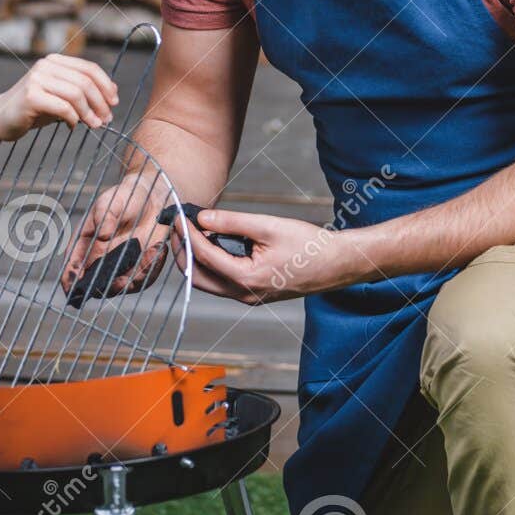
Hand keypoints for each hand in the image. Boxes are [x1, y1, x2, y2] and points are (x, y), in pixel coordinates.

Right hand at [0, 54, 117, 141]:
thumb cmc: (33, 109)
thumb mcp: (60, 97)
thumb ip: (81, 92)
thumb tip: (111, 94)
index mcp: (54, 62)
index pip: (88, 68)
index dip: (106, 85)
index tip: (114, 101)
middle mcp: (45, 66)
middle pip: (85, 82)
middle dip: (100, 102)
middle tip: (107, 119)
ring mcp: (37, 79)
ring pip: (76, 94)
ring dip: (89, 113)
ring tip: (95, 125)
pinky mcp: (31, 96)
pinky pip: (63, 108)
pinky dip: (73, 119)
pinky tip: (72, 127)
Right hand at [61, 171, 174, 297]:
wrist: (152, 198)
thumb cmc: (125, 197)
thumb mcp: (111, 200)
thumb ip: (105, 214)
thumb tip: (103, 234)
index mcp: (85, 244)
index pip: (73, 265)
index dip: (70, 277)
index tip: (75, 282)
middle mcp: (99, 259)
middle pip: (95, 284)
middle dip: (105, 286)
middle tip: (119, 280)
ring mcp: (119, 266)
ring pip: (120, 285)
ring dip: (133, 278)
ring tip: (148, 255)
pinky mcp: (139, 268)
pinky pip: (142, 277)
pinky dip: (150, 268)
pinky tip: (157, 249)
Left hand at [181, 208, 370, 304]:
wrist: (336, 264)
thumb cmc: (309, 246)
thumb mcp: (268, 226)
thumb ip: (232, 222)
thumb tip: (203, 218)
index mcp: (247, 279)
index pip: (204, 256)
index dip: (188, 235)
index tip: (179, 217)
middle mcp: (244, 294)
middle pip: (198, 276)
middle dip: (183, 251)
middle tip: (178, 227)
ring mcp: (248, 297)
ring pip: (208, 282)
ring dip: (195, 259)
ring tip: (193, 232)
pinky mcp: (253, 294)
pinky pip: (222, 282)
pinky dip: (211, 265)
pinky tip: (213, 244)